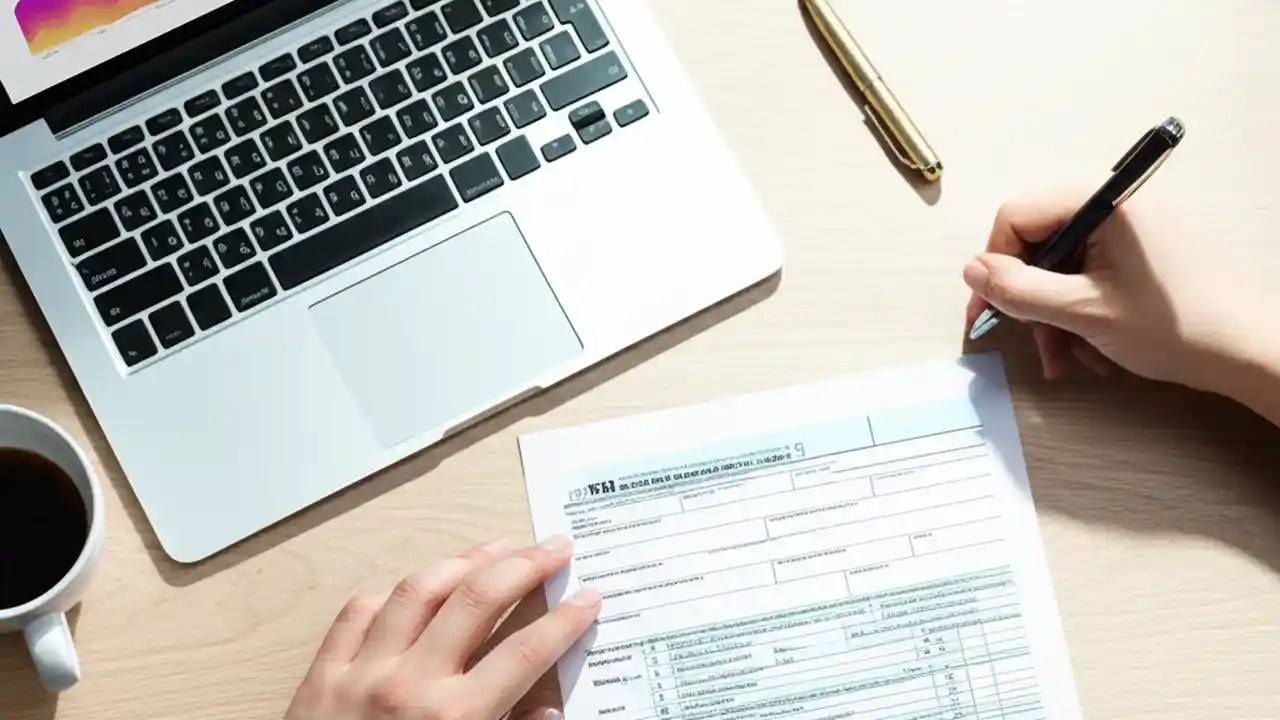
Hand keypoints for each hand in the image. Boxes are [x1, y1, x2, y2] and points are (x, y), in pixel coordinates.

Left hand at [286, 537, 599, 719]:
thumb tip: (548, 713)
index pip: (525, 653)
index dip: (565, 622)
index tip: (588, 599)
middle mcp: (409, 687)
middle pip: (478, 600)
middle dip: (525, 566)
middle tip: (553, 548)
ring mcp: (361, 674)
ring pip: (419, 589)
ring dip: (464, 560)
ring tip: (497, 547)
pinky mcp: (323, 675)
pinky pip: (359, 612)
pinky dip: (391, 592)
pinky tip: (417, 584)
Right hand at [963, 190, 1275, 394]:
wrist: (1250, 351)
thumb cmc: (1178, 325)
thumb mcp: (1083, 311)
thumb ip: (1019, 289)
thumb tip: (972, 270)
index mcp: (1104, 201)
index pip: (1017, 217)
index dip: (995, 265)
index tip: (988, 309)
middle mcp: (1115, 204)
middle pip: (1038, 244)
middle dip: (1030, 301)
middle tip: (1027, 342)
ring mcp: (1129, 227)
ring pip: (1061, 267)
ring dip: (1054, 316)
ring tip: (1066, 360)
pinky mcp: (1139, 250)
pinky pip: (1088, 274)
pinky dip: (1079, 312)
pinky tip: (1091, 350)